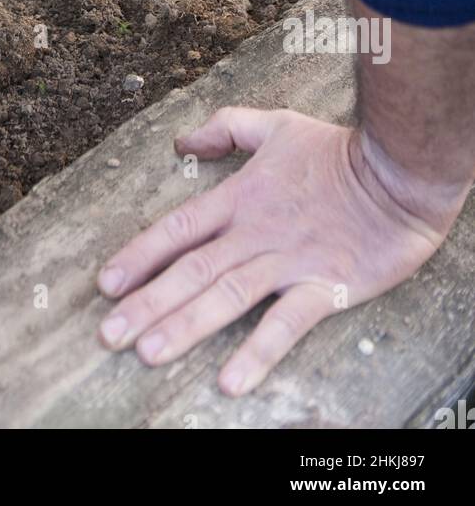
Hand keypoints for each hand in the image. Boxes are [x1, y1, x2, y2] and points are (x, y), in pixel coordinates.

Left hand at [97, 106, 460, 394]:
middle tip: (109, 335)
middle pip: (192, 270)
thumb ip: (226, 128)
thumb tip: (182, 140)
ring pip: (227, 296)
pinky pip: (286, 324)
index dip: (139, 256)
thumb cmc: (337, 150)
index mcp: (240, 197)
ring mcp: (289, 262)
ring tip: (148, 354)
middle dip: (147, 303)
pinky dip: (258, 352)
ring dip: (186, 326)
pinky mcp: (326, 287)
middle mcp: (255, 233)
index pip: (178, 229)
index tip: (105, 285)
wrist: (399, 173)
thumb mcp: (275, 125)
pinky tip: (231, 380)